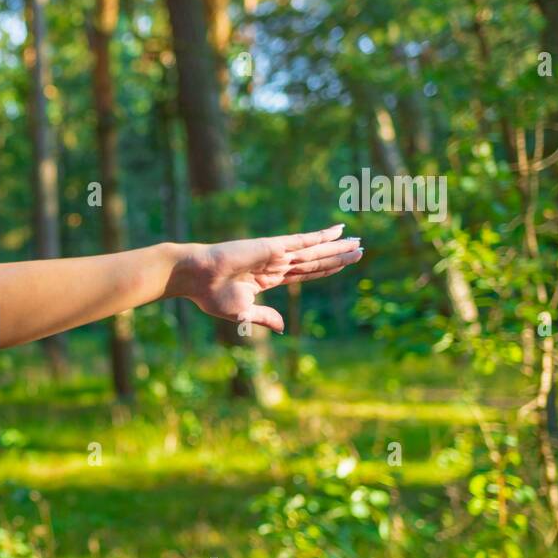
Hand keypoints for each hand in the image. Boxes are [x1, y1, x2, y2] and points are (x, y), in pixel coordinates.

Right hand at [178, 223, 362, 332]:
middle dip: (338, 256)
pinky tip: (338, 230)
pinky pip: (303, 241)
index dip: (324, 269)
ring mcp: (275, 254)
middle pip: (314, 261)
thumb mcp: (242, 313)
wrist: (196, 278)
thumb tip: (285, 327)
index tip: (342, 264)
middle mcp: (275, 264)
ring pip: (314, 251)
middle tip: (360, 250)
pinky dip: (321, 235)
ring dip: (337, 247)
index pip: (304, 273)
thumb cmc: (211, 295)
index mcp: (267, 279)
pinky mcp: (273, 247)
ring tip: (358, 243)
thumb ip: (265, 317)